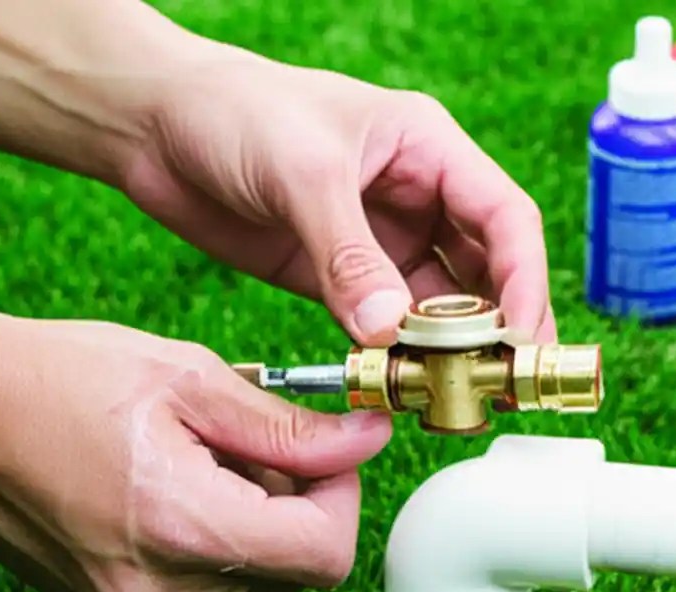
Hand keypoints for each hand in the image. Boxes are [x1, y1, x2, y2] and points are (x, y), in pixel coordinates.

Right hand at [0, 306, 390, 591]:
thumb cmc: (60, 376)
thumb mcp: (192, 381)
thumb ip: (291, 428)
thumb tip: (369, 441)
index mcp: (184, 529)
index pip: (324, 555)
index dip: (343, 497)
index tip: (326, 450)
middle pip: (292, 572)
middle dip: (299, 505)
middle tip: (256, 441)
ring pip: (251, 582)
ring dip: (255, 522)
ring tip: (203, 456)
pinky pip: (202, 589)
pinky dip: (211, 541)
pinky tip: (173, 485)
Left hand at [118, 45, 556, 346]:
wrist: (151, 125)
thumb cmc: (232, 111)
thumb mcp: (300, 174)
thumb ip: (348, 254)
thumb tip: (388, 329)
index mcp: (427, 149)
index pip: (504, 218)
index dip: (524, 280)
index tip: (520, 338)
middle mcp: (415, 195)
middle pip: (484, 268)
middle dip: (497, 326)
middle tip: (502, 383)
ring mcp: (378, 240)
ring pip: (437, 304)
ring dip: (449, 350)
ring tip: (458, 395)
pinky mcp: (338, 276)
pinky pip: (383, 324)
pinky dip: (397, 357)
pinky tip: (402, 386)